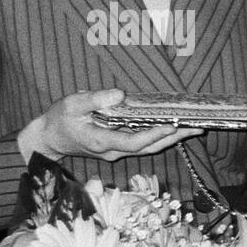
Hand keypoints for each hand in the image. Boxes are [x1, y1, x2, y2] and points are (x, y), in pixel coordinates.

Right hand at [21, 89, 199, 162]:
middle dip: (175, 138)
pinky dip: (160, 136)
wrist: (49, 139)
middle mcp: (113, 151)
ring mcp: (116, 152)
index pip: (135, 142)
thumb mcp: (72, 104)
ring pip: (149, 148)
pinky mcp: (118, 147)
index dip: (155, 134)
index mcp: (101, 141)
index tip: (173, 124)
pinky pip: (143, 144)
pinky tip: (174, 128)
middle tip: (198, 127)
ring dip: (172, 139)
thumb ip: (94, 99)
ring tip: (193, 128)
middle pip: (149, 148)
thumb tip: (119, 95)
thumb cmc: (59, 119)